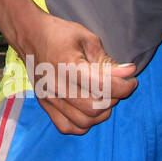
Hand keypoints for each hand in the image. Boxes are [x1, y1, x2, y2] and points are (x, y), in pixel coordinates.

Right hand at [13, 10, 137, 134]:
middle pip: (95, 107)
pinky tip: (87, 109)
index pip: (104, 87)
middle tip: (116, 87)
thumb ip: (108, 60)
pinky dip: (82, 124)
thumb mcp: (88, 39)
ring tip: (103, 98)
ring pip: (84, 121)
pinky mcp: (44, 103)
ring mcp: (48, 97)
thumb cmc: (59, 33)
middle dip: (114, 99)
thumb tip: (129, 73)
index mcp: (68, 65)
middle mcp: (56, 85)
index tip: (131, 80)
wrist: (29, 34)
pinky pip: (67, 127)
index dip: (125, 87)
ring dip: (100, 113)